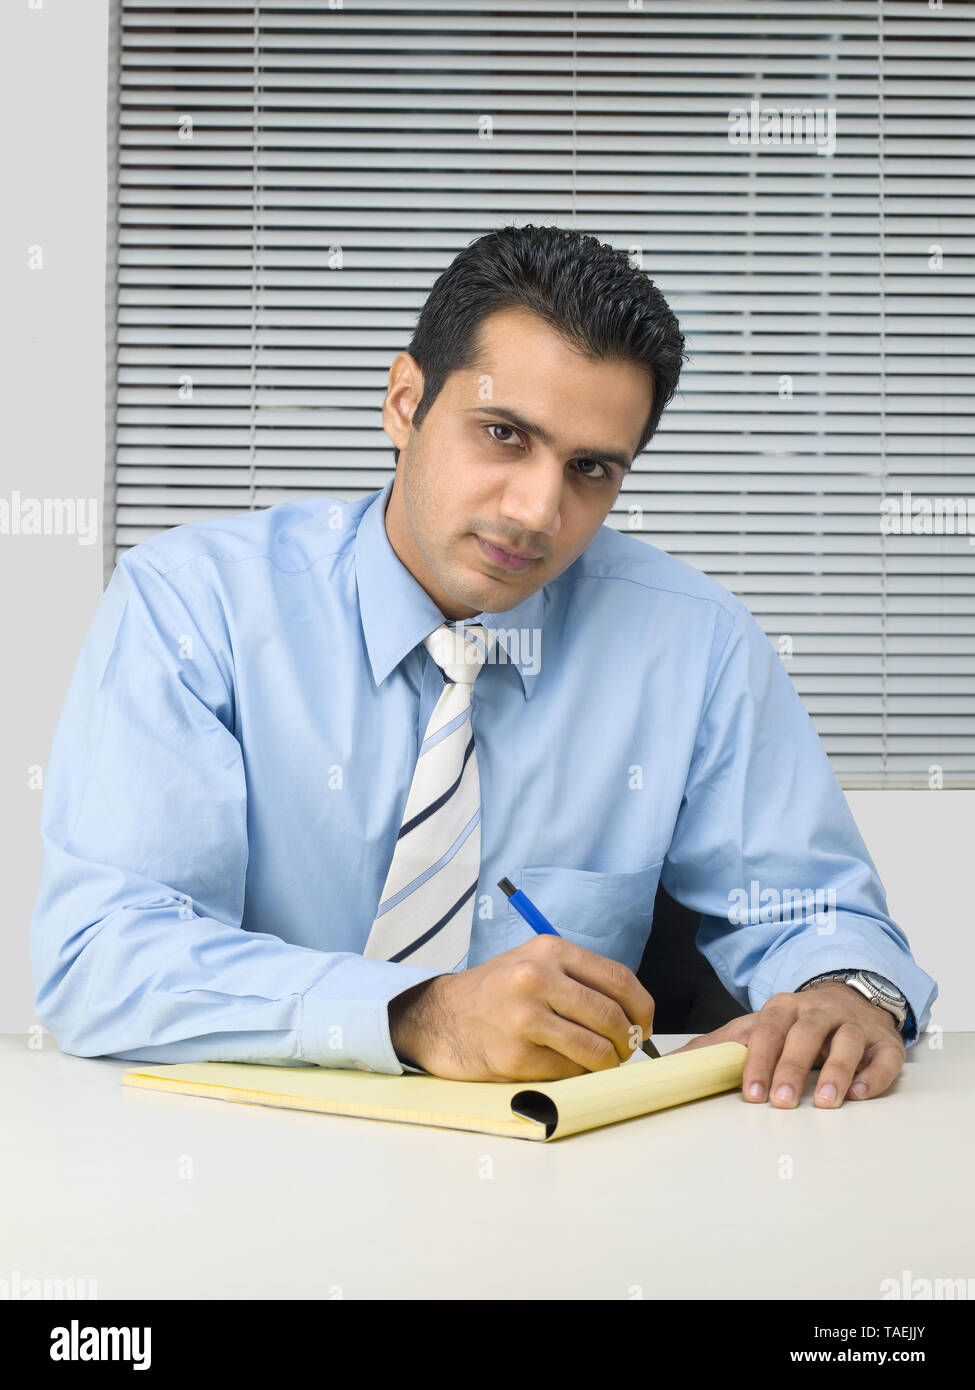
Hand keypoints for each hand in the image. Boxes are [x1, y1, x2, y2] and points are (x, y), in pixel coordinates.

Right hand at [388, 934, 653, 1080]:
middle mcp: (537, 978)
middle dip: (627, 1041)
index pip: (618, 979)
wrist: (441, 1017)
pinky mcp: (514, 1055)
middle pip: (610, 1016)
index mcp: (549, 950)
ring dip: (607, 1063)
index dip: (642, 1008)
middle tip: (625, 1051)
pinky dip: (578, 1075)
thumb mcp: (534, 963)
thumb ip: (579, 979)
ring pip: (594, 1049)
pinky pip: (568, 1071)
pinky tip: (569, 1067)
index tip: (644, 1026)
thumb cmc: (497, 992)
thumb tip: (633, 1015)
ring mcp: (524, 1018)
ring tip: (602, 1064)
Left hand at [667, 981, 905, 1106]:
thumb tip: (669, 1065)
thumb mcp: (756, 1027)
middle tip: (782, 1101)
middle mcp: (819, 1012)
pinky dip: (874, 1074)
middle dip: (793, 1066)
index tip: (751, 1092)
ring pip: (847, 1041)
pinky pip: (883, 1056)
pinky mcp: (884, 1042)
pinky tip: (861, 1093)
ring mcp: (854, 1025)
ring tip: (825, 1102)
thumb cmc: (796, 1023)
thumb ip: (717, 1046)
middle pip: (805, 1033)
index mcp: (784, 1007)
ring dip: (837, 1071)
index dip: (759, 1059)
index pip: (767, 1030)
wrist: (850, 998)